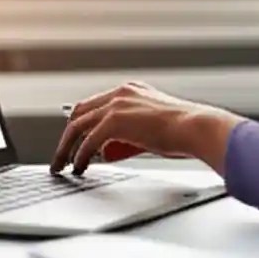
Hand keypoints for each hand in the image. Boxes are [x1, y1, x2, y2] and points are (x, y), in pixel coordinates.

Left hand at [50, 81, 244, 176]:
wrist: (196, 128)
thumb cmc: (184, 131)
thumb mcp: (155, 125)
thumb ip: (136, 132)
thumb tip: (122, 147)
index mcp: (131, 90)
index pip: (96, 104)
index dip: (82, 123)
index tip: (75, 139)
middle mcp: (120, 93)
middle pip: (80, 111)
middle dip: (68, 135)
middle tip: (63, 153)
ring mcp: (116, 105)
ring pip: (78, 125)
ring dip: (67, 147)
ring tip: (63, 164)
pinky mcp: (114, 121)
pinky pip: (88, 141)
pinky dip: (79, 156)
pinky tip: (79, 167)